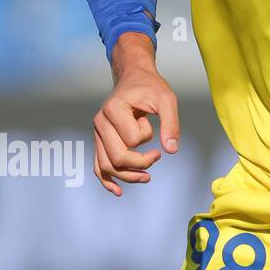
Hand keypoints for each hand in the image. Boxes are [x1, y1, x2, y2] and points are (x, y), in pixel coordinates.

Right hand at [93, 36, 179, 195]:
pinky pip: (98, 165)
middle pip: (116, 157)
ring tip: (147, 177)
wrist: (134, 78)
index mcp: (113, 109)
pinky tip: (119, 190)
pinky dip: (107, 180)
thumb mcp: (166, 99)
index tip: (150, 123)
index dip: (147, 137)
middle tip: (157, 157)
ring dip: (126, 177)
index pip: (131, 139)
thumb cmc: (150, 87)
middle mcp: (100, 122)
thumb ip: (171, 123)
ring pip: (106, 166)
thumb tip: (172, 149)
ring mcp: (97, 133)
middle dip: (139, 164)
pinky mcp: (100, 141)